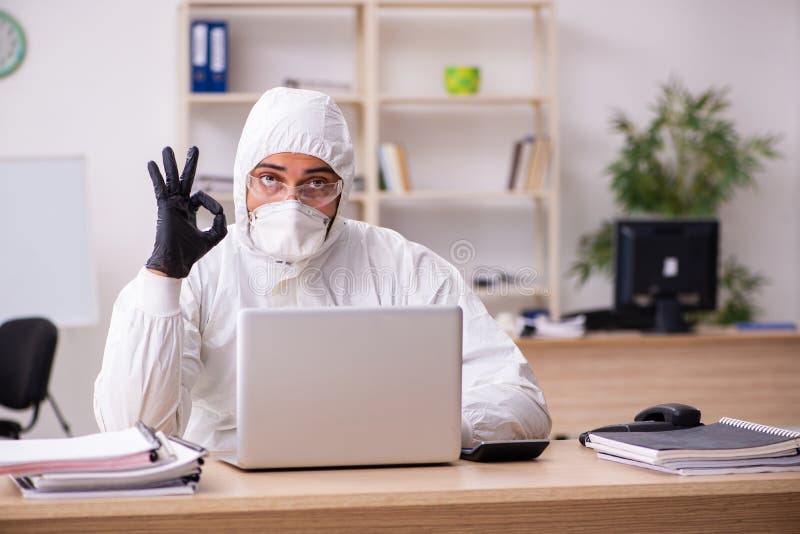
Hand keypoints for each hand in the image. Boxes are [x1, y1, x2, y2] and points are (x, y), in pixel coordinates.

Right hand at [145, 146, 226, 277]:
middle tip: (194, 148)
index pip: (201, 197)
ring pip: (171, 180)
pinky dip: (156, 176)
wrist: (176, 262)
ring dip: (170, 164)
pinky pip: (160, 188)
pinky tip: (151, 164)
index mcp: (189, 211)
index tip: (217, 213)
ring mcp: (170, 205)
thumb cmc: (191, 253)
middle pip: (184, 179)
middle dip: (189, 164)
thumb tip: (220, 211)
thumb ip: (220, 223)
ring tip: (167, 149)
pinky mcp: (163, 208)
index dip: (212, 203)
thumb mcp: (214, 236)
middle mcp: (179, 205)